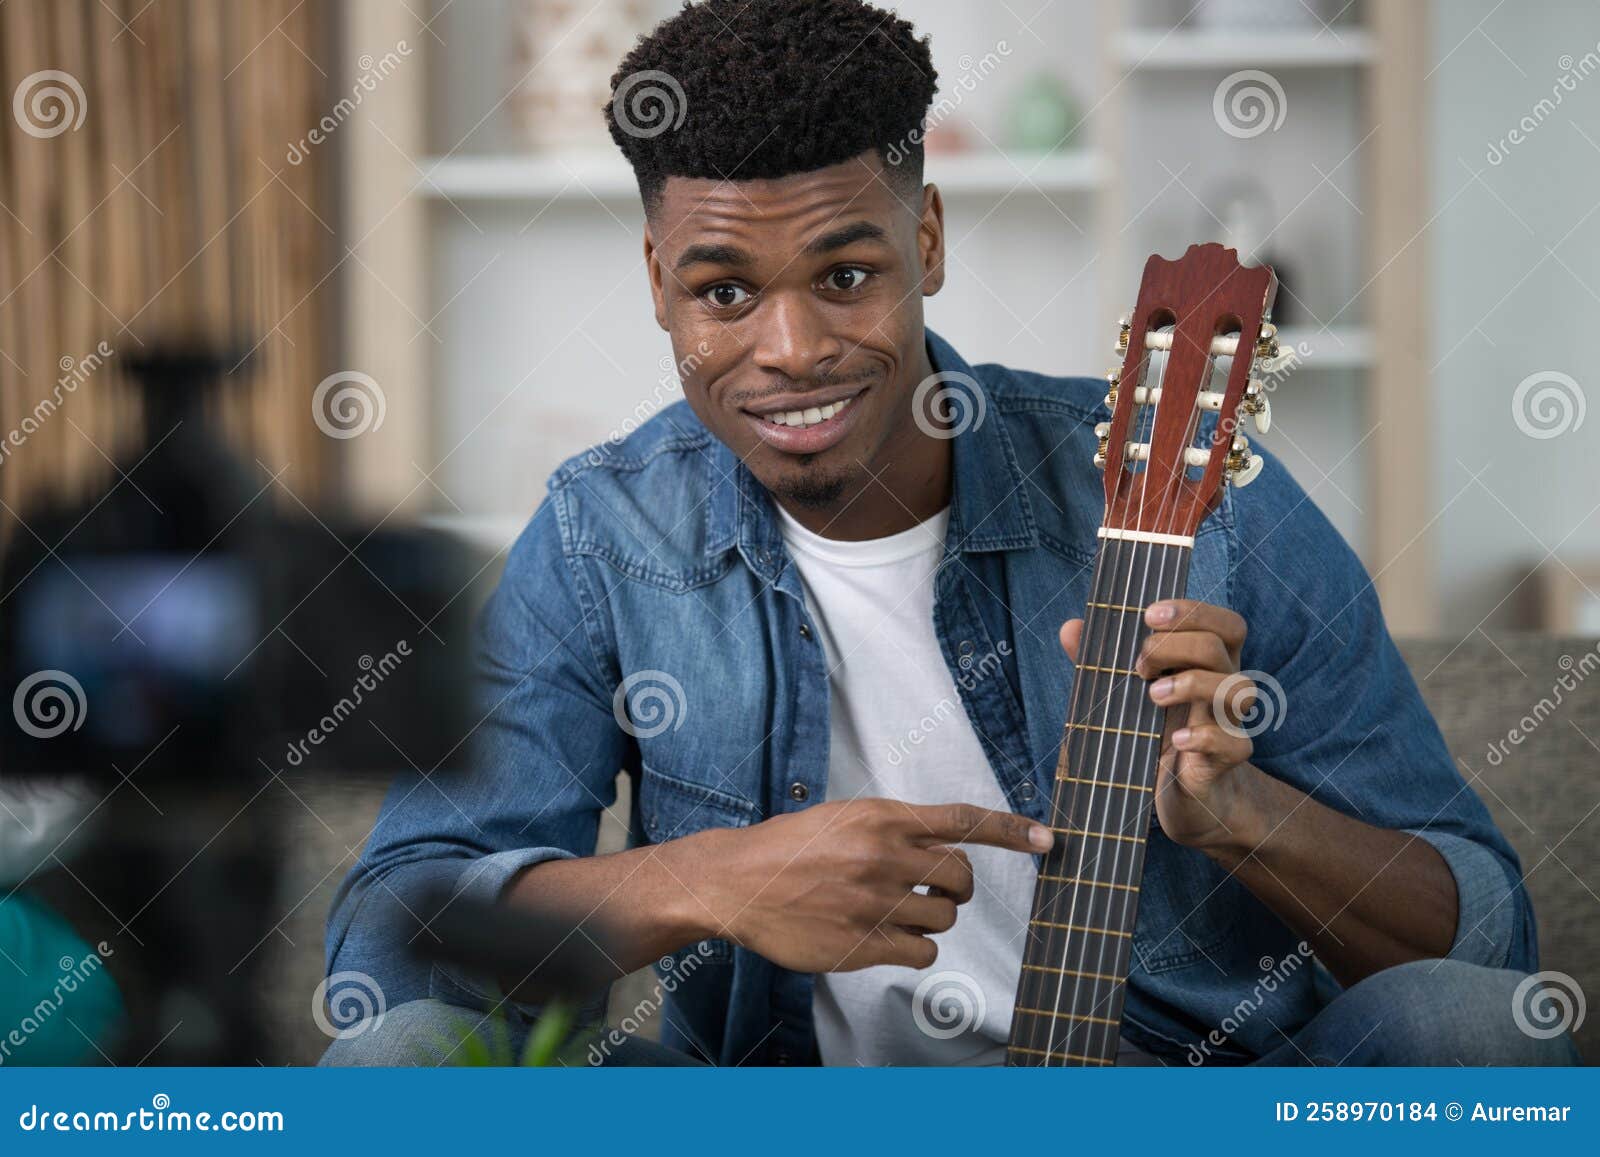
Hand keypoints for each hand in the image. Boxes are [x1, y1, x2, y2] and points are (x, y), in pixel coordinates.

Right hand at [693, 799, 1052, 972]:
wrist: (737, 881)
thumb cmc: (788, 849)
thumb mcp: (845, 817)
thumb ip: (893, 829)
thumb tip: (937, 846)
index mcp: (883, 818)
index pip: (963, 820)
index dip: (1012, 829)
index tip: (1048, 840)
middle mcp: (885, 856)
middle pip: (961, 878)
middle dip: (956, 888)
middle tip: (932, 891)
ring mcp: (876, 902)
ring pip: (944, 920)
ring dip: (931, 920)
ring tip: (895, 913)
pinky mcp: (864, 943)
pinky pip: (923, 955)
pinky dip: (915, 951)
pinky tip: (887, 939)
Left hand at [1059, 600, 1264, 852]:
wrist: (1187, 798)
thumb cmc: (1157, 737)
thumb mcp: (1128, 697)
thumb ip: (1102, 662)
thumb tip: (1070, 627)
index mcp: (1207, 666)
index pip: (1224, 624)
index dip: (1194, 610)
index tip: (1148, 615)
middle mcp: (1223, 689)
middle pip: (1220, 646)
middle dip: (1174, 645)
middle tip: (1139, 667)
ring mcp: (1229, 723)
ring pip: (1239, 689)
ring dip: (1193, 683)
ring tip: (1152, 696)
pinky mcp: (1227, 761)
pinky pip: (1234, 743)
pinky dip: (1204, 736)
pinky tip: (1176, 740)